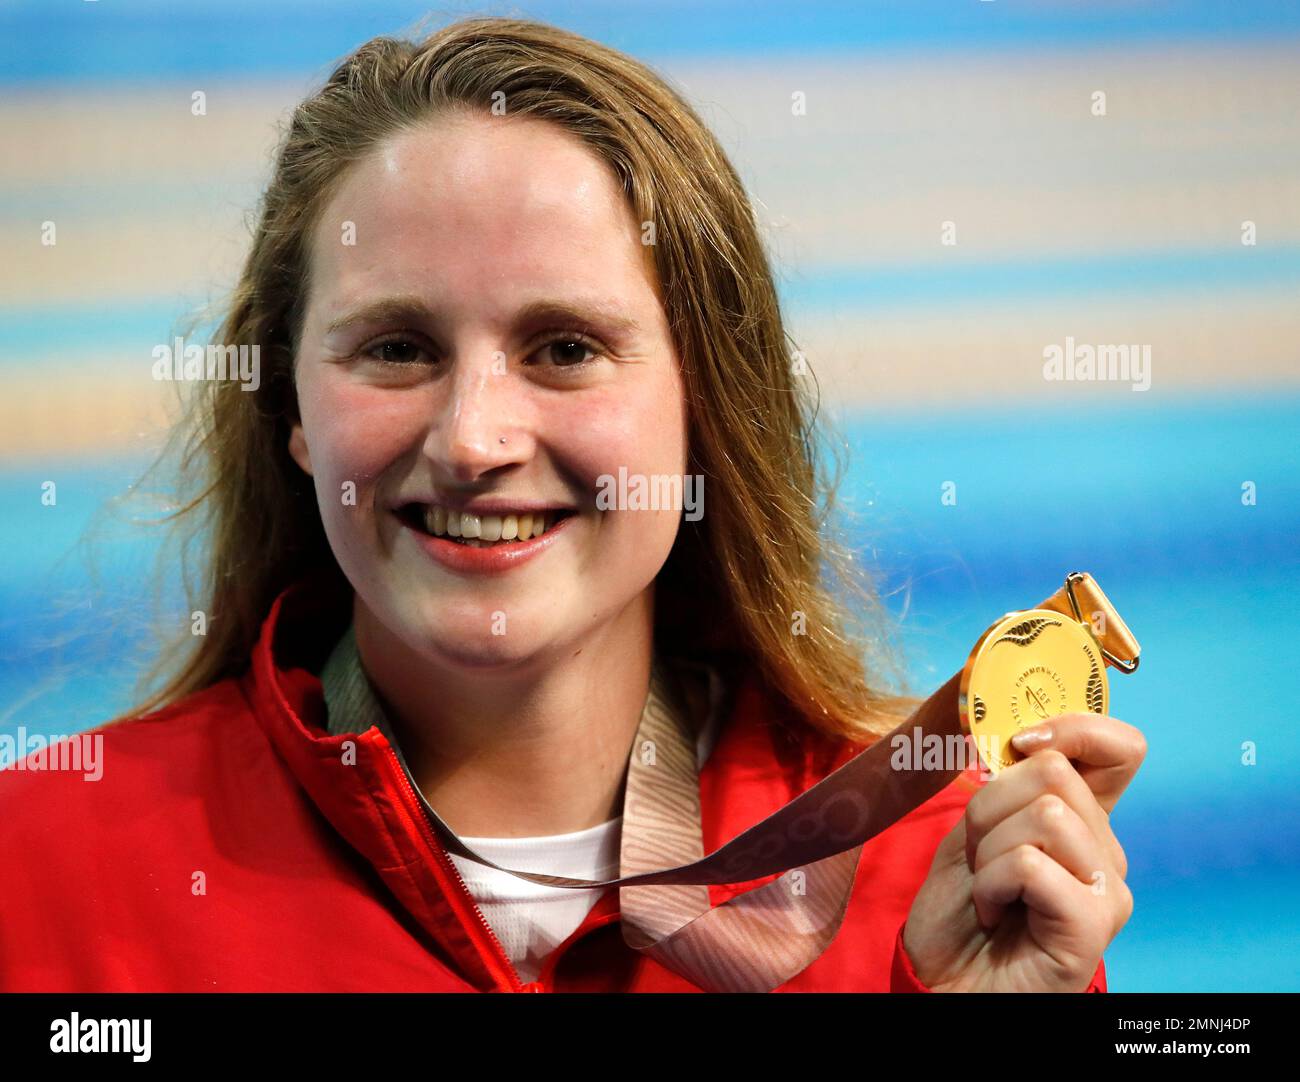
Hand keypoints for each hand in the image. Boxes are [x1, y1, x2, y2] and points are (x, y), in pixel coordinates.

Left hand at [901, 712, 1145, 991]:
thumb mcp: (977, 829)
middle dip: (990, 807)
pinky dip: (993, 884)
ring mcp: (1108, 890)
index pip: (1118, 748)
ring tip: (990, 889)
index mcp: (1084, 822)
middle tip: (982, 857)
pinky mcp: (1093, 925)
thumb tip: (1024, 737)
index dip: (1073, 728)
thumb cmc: (962, 911)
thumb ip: (1009, 784)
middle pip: (1054, 772)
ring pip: (1045, 815)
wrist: (947, 982)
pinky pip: (1031, 864)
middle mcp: (1107, 852)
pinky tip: (995, 912)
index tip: (1021, 744)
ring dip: (989, 850)